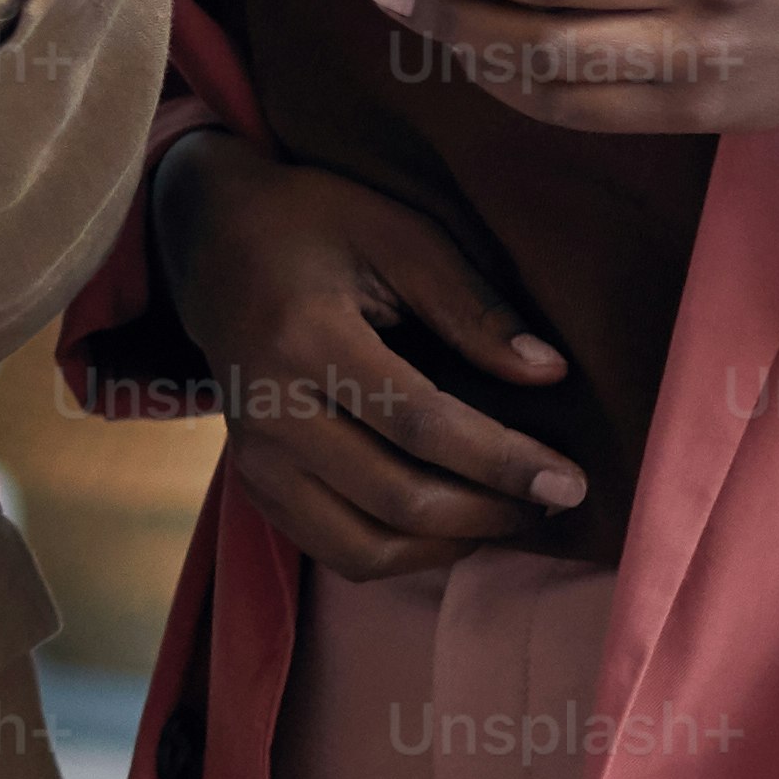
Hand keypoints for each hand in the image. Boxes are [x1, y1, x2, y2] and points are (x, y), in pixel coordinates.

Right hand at [151, 128, 588, 581]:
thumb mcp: (397, 235)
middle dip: (489, 512)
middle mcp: (269, 410)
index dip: (502, 462)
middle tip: (552, 498)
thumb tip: (549, 374)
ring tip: (504, 514)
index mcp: (304, 337)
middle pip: (396, 498)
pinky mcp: (252, 482)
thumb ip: (471, 306)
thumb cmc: (315, 224)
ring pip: (364, 548)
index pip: (420, 424)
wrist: (209, 239)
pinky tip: (449, 523)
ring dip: (449, 546)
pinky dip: (403, 553)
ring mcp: (252, 456)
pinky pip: (335, 551)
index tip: (569, 482)